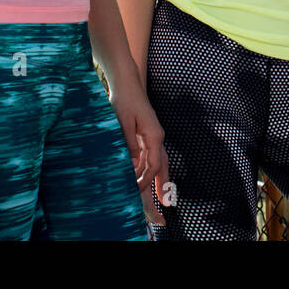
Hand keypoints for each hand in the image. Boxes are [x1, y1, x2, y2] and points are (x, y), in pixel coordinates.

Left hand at [110, 80, 170, 222]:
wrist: (127, 83)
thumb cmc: (124, 100)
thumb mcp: (123, 124)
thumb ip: (129, 145)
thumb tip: (132, 166)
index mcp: (154, 135)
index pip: (154, 164)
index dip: (146, 180)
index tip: (136, 191)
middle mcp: (157, 136)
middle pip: (163, 165)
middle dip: (163, 185)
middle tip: (165, 205)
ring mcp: (154, 134)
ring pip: (160, 161)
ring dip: (159, 178)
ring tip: (160, 197)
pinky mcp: (148, 133)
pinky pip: (153, 155)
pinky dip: (150, 168)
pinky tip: (145, 176)